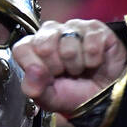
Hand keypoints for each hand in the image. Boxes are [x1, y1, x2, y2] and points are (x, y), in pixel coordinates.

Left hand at [10, 19, 126, 114]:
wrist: (104, 95)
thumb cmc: (74, 93)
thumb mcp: (50, 98)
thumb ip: (34, 88)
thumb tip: (32, 71)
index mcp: (32, 47)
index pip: (22, 49)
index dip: (34, 67)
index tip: (47, 77)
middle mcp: (50, 32)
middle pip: (44, 47)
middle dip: (57, 68)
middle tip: (65, 73)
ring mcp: (73, 27)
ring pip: (69, 48)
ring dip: (77, 66)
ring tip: (80, 69)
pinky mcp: (95, 28)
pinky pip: (91, 44)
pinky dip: (94, 60)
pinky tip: (93, 62)